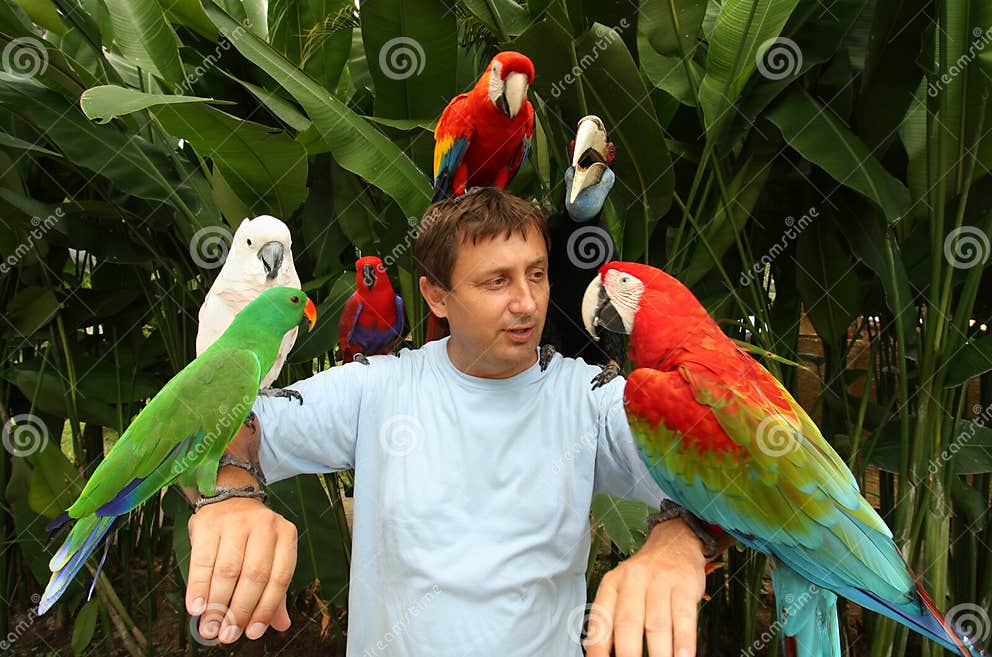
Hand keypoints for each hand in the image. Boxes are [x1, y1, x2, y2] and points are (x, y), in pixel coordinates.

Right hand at [185, 497, 297, 643]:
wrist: (228, 497)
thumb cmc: (251, 536)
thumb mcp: (269, 556)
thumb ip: (274, 590)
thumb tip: (281, 625)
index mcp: (285, 535)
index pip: (279, 578)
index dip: (266, 609)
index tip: (252, 633)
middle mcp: (264, 526)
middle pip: (254, 576)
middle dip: (239, 611)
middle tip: (227, 634)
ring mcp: (237, 522)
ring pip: (228, 571)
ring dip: (217, 605)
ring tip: (210, 628)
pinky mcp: (210, 524)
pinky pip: (203, 561)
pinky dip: (199, 588)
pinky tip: (196, 608)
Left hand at [586, 518, 706, 656]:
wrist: (675, 542)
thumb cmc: (646, 577)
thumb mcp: (622, 589)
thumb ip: (612, 619)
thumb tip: (600, 652)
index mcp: (612, 584)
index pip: (601, 620)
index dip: (598, 648)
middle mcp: (633, 580)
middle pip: (628, 623)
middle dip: (628, 654)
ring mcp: (660, 581)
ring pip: (656, 623)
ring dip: (658, 653)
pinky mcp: (684, 585)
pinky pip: (684, 617)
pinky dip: (684, 640)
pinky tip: (683, 656)